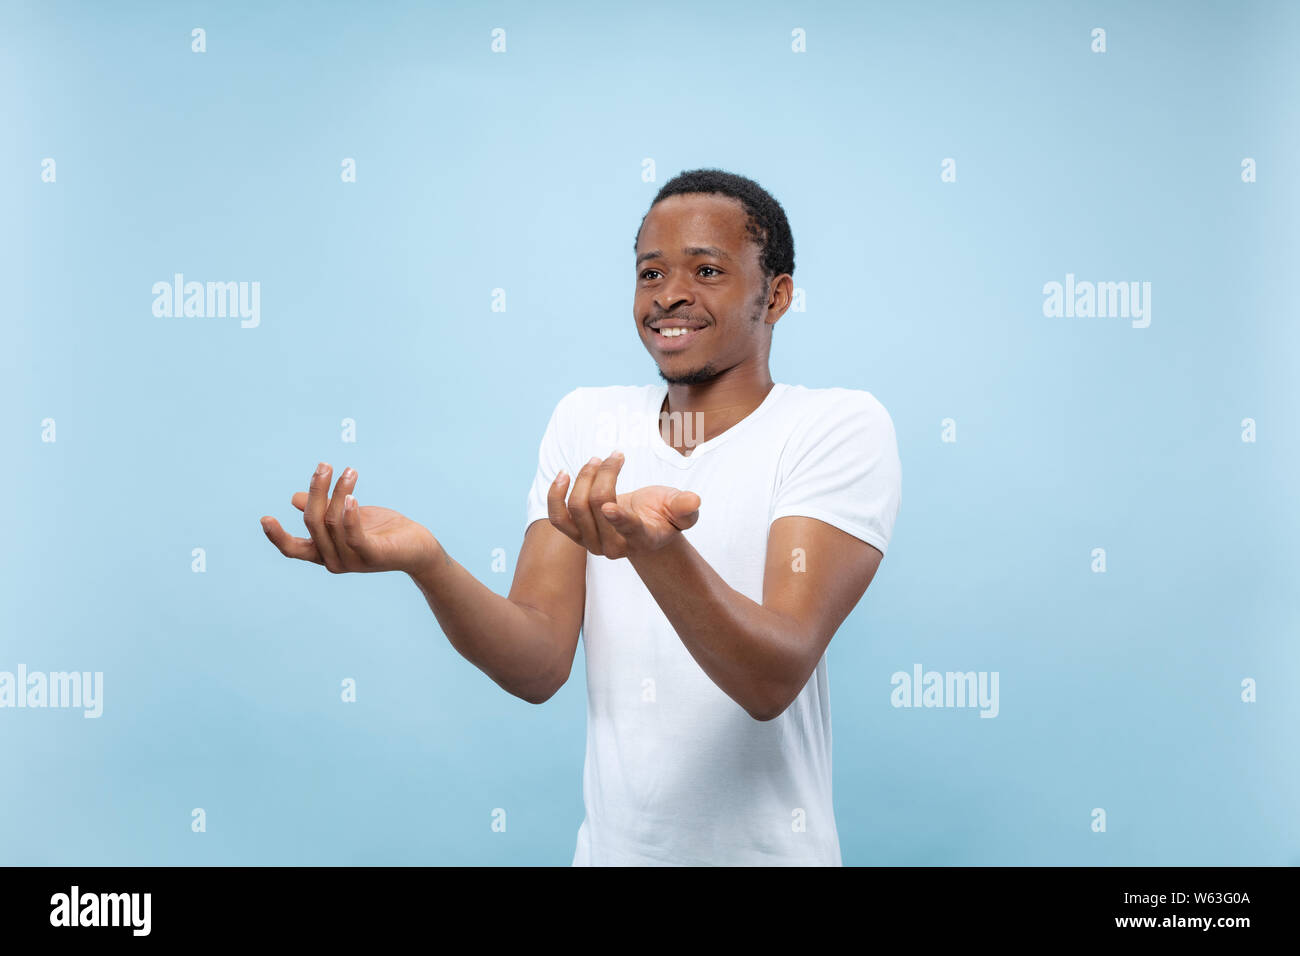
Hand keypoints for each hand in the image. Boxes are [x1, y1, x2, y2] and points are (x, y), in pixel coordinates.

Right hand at [260, 462, 438, 574]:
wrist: (418, 548)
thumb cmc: (382, 531)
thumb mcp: (349, 517)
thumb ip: (323, 510)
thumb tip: (295, 498)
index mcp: (324, 553)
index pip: (294, 549)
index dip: (277, 536)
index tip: (264, 518)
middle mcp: (333, 561)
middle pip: (313, 522)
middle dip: (316, 490)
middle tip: (324, 466)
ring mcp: (352, 561)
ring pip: (332, 521)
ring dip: (338, 491)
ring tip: (350, 471)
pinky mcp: (372, 556)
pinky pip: (354, 535)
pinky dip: (350, 514)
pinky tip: (351, 496)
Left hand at [546, 451, 699, 557]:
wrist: (645, 528)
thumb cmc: (664, 514)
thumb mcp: (681, 510)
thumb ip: (686, 507)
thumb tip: (694, 500)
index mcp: (641, 538)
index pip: (628, 529)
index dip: (618, 518)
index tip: (608, 506)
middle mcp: (613, 547)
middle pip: (597, 504)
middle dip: (604, 473)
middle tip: (614, 455)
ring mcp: (591, 543)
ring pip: (577, 507)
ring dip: (584, 477)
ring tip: (596, 460)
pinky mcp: (576, 535)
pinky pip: (557, 517)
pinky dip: (556, 494)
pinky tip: (563, 474)